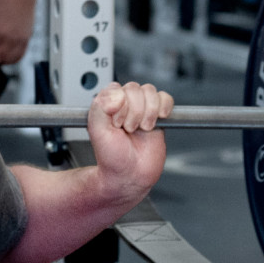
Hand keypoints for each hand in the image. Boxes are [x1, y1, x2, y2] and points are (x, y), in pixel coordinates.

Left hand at [87, 81, 172, 204]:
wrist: (130, 175)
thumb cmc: (111, 156)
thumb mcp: (97, 131)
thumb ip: (100, 107)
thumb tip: (117, 93)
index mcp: (107, 104)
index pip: (117, 87)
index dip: (119, 104)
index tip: (117, 123)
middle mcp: (124, 104)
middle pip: (135, 89)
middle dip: (134, 111)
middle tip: (129, 129)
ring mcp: (142, 109)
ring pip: (150, 91)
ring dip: (148, 112)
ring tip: (141, 128)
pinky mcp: (158, 115)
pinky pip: (166, 98)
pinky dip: (164, 106)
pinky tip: (157, 120)